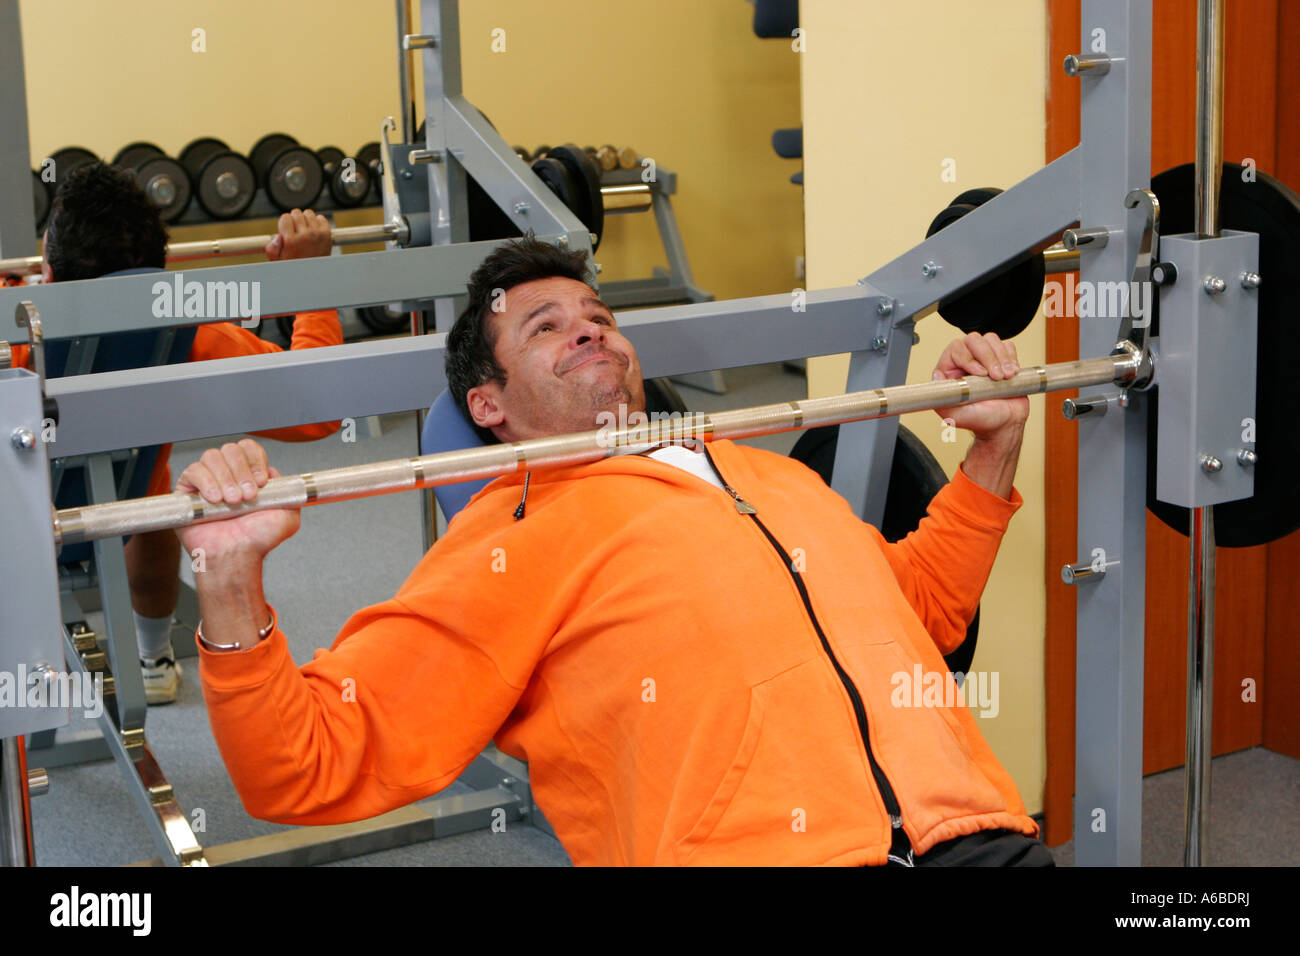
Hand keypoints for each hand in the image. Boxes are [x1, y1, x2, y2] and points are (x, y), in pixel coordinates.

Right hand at [175, 439, 300, 566]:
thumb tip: (274, 472)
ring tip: (232, 502)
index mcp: (249, 475)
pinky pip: (193, 471)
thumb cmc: (258, 539)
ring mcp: (207, 480)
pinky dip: (206, 482)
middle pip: (231, 449)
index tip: (261, 482)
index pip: (249, 448)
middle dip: (242, 472)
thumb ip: (288, 490)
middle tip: (247, 497)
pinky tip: (215, 500)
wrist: (237, 555)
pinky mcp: (187, 490)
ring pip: (212, 456)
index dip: (256, 460)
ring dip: (226, 478)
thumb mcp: (288, 514)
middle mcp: (228, 474)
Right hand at [265, 209, 331, 260]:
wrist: (315, 273)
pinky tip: (314, 230)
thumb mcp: (277, 261)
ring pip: (308, 213)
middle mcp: (305, 236)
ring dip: (305, 220)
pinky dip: (317, 221)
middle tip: (295, 230)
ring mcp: (317, 234)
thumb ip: (271, 248)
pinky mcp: (327, 234)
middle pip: (296, 213)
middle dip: (294, 220)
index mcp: (291, 241)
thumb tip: (277, 236)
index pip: (285, 217)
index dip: (285, 223)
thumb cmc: (295, 266)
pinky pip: (321, 218)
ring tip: (304, 230)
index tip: (287, 230)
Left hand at [932, 331, 1029, 442]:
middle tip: (996, 376)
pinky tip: (1011, 375)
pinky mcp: (1002, 359)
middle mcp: (966, 362)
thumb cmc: (981, 421)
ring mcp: (985, 359)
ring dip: (1002, 357)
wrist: (1005, 424)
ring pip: (991, 340)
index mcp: (950, 372)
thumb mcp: (957, 415)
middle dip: (988, 357)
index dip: (968, 357)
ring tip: (1006, 377)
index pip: (955, 349)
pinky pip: (1007, 346)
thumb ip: (944, 398)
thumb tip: (937, 377)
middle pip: (973, 340)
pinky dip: (1012, 358)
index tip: (981, 373)